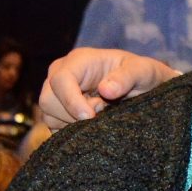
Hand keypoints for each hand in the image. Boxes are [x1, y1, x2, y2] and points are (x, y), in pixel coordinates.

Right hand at [39, 49, 175, 128]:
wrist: (144, 88)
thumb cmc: (143, 74)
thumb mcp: (143, 71)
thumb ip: (127, 76)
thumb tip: (105, 90)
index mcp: (80, 59)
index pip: (60, 80)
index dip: (71, 101)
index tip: (91, 116)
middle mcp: (62, 73)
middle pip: (47, 100)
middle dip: (72, 113)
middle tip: (101, 111)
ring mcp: (57, 93)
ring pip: (48, 116)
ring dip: (73, 123)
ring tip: (100, 113)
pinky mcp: (58, 111)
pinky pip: (53, 127)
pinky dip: (70, 130)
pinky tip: (92, 123)